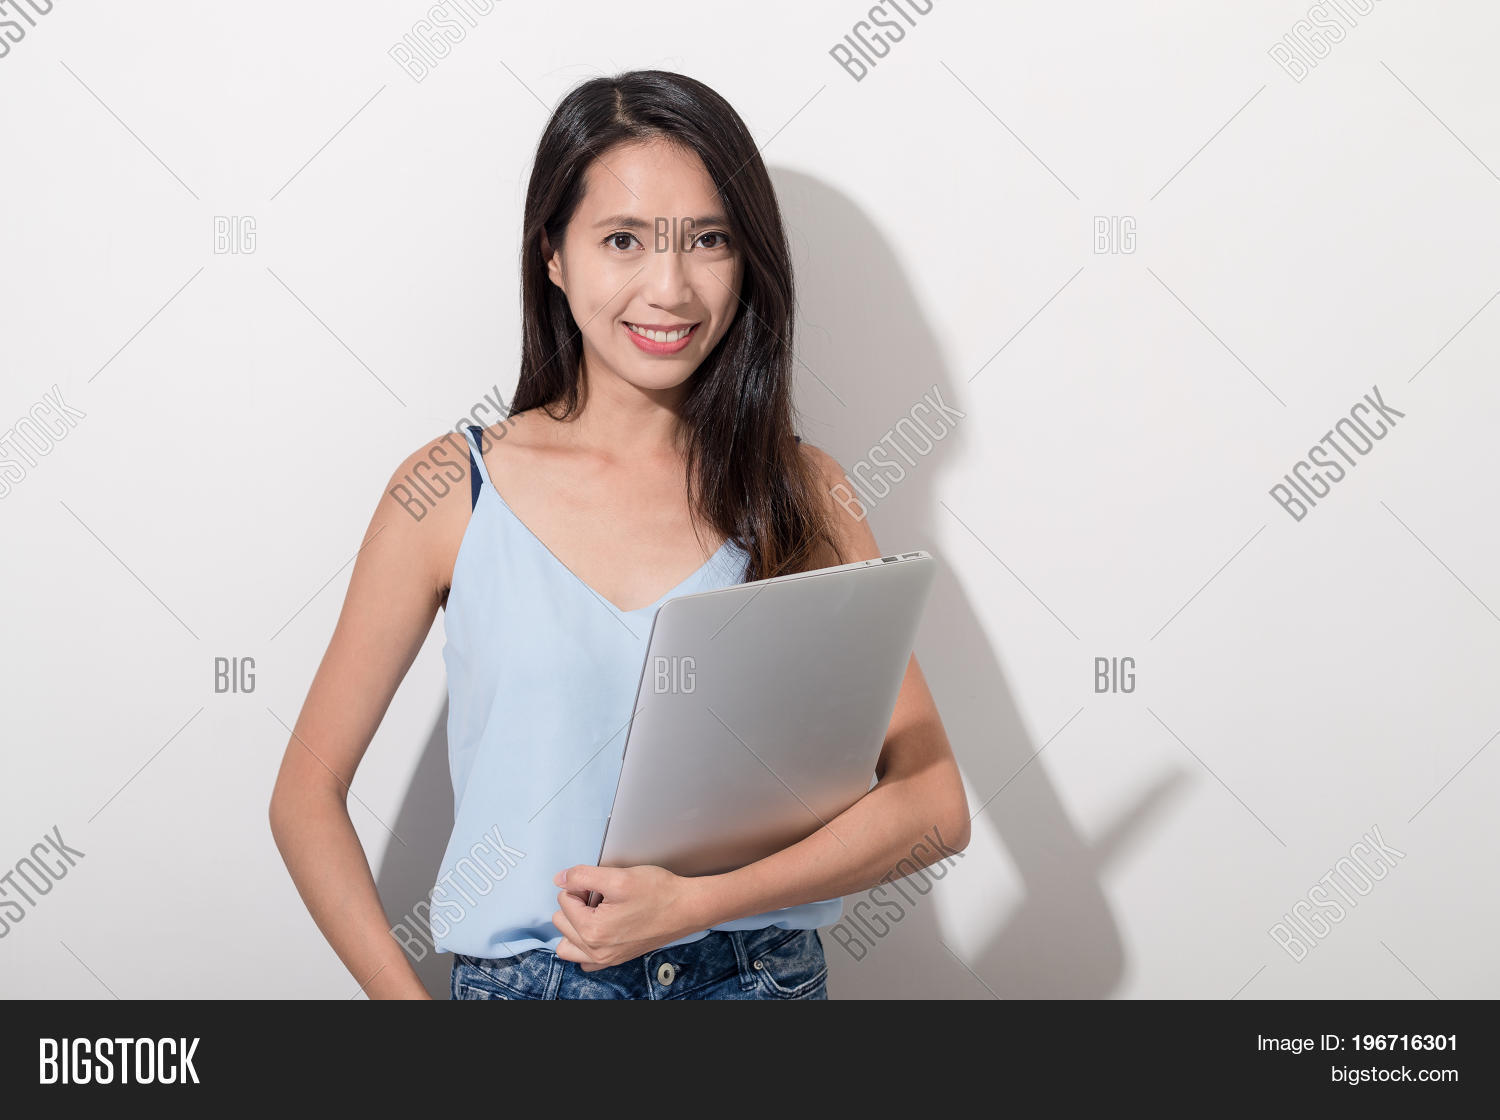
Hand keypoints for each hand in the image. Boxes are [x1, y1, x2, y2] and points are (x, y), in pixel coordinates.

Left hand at [550, 864, 706, 971]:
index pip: (564, 900)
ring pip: (567, 942)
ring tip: (597, 910)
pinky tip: (600, 927)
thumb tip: (560, 879)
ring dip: (576, 924)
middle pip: (563, 920)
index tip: (601, 884)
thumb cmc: (659, 893)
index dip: (581, 885)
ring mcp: (605, 959)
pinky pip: (584, 958)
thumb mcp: (618, 877)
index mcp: (593, 931)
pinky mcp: (614, 959)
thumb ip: (582, 876)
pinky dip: (584, 943)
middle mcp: (596, 951)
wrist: (686, 908)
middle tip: (602, 895)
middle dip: (578, 903)